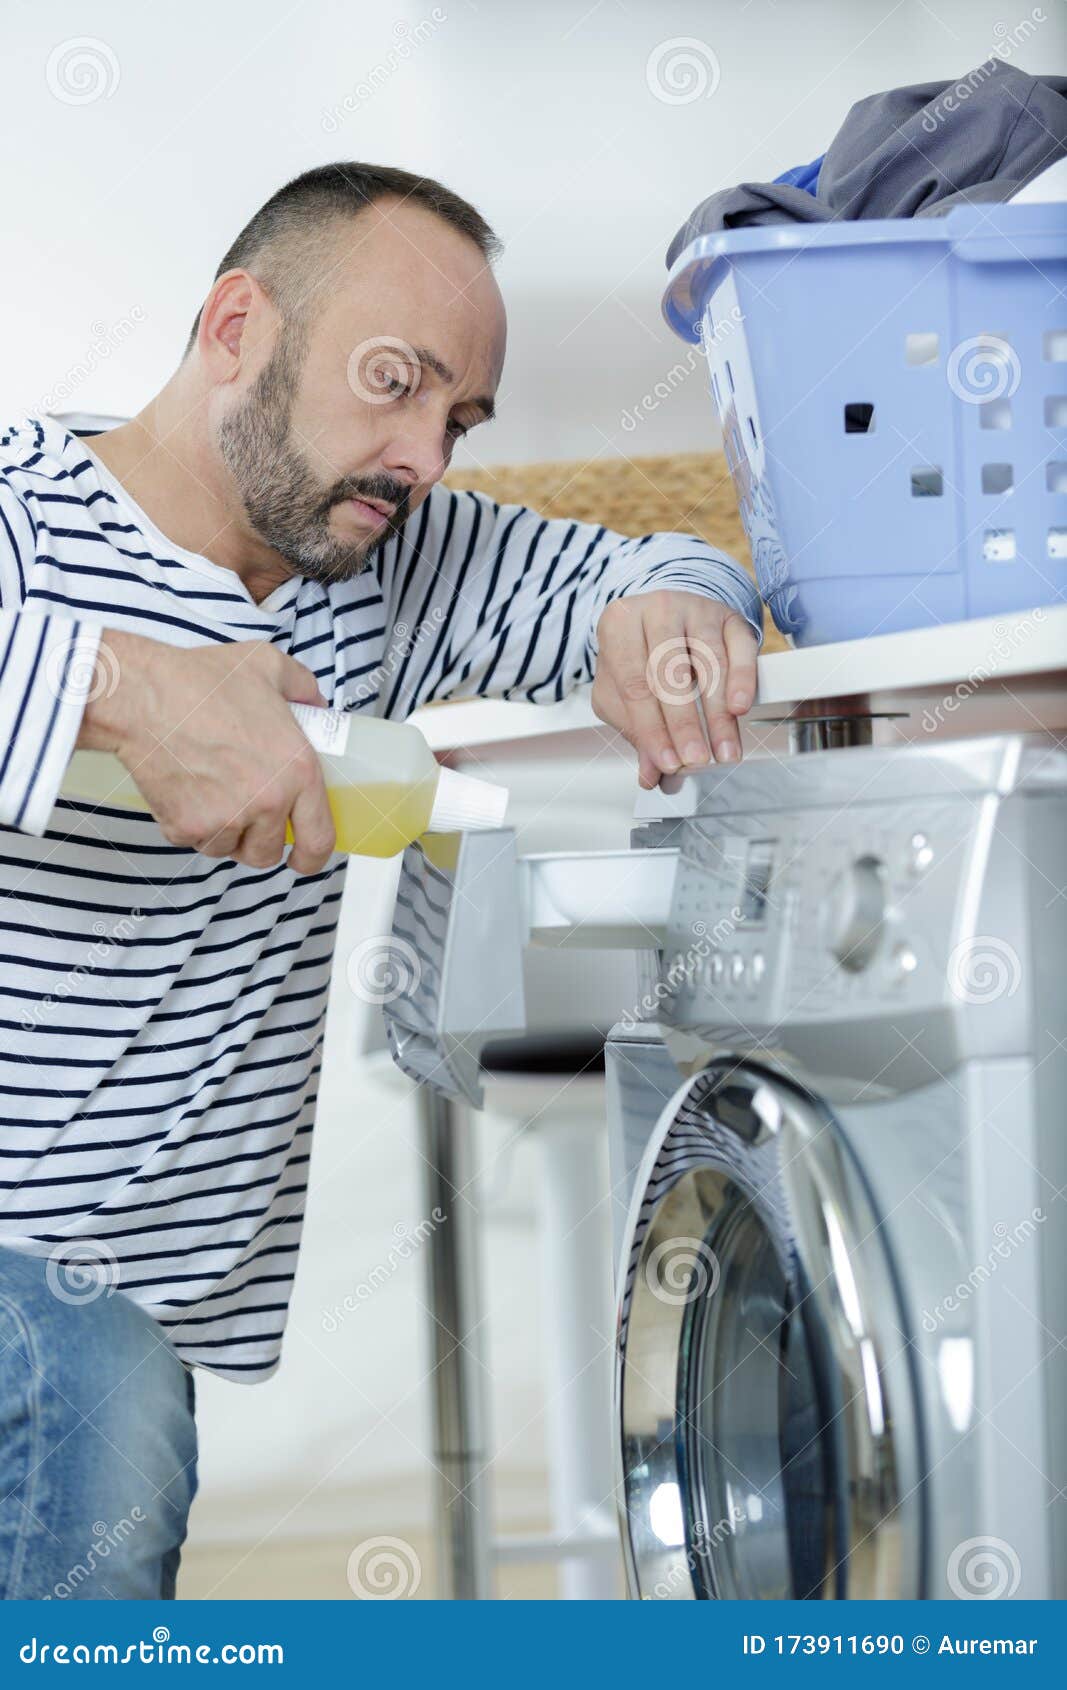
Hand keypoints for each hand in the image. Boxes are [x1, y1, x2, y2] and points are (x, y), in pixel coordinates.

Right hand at [78, 632, 336, 872]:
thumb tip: (315, 706)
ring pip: (229, 849)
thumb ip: (303, 688)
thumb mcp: (269, 666)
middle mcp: (267, 801)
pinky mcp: (186, 827)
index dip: (313, 858)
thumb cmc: (203, 680)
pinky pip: (194, 840)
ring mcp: (225, 819)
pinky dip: (189, 823)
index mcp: (298, 770)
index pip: (319, 839)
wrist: (144, 695)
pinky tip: (185, 787)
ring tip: (210, 789)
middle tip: (244, 811)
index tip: (304, 858)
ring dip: (223, 831)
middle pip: (267, 853)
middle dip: (257, 839)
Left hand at [592, 591, 757, 788]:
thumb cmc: (640, 654)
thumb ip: (636, 731)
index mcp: (618, 626)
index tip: (668, 762)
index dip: (652, 729)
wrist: (667, 616)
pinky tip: (739, 708)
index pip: (634, 686)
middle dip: (685, 725)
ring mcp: (694, 609)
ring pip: (709, 662)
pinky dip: (742, 679)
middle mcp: (656, 610)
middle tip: (696, 758)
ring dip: (718, 714)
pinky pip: (740, 647)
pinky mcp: (727, 615)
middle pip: (670, 673)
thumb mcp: (622, 691)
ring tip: (723, 750)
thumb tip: (652, 773)